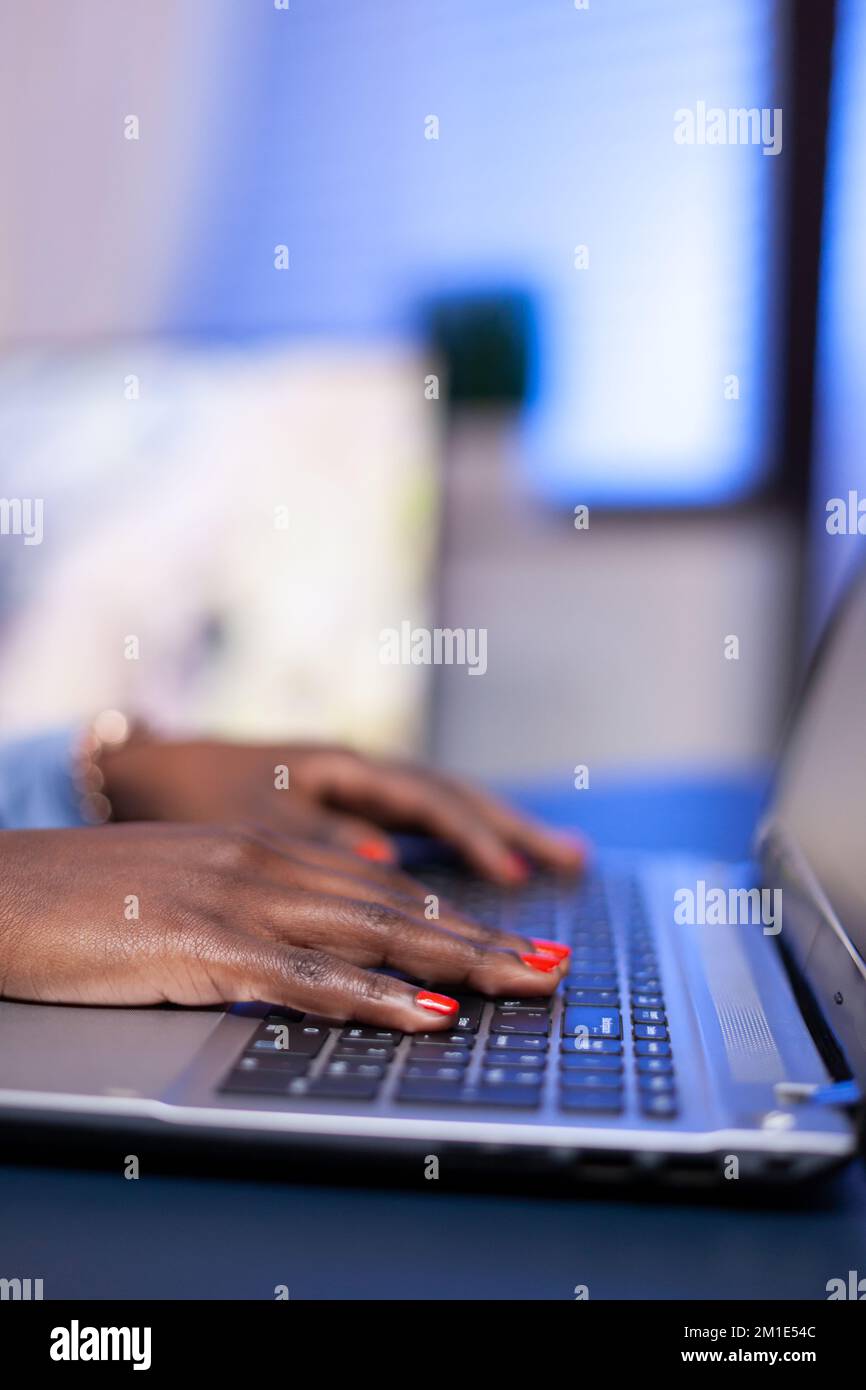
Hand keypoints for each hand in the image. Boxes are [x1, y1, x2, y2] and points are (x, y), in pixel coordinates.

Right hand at [0, 825, 569, 1025]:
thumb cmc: (82, 900)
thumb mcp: (184, 894)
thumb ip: (252, 914)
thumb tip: (311, 952)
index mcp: (264, 850)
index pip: (380, 886)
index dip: (452, 916)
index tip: (511, 940)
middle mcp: (266, 864)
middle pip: (396, 905)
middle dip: (482, 937)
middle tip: (553, 963)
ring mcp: (239, 899)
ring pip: (373, 931)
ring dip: (458, 961)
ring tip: (526, 981)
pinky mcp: (205, 942)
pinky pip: (308, 977)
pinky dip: (377, 999)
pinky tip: (428, 1017)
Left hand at [101, 740, 585, 883]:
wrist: (148, 767)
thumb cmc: (195, 794)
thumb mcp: (250, 821)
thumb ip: (317, 843)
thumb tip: (386, 866)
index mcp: (341, 765)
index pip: (426, 798)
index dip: (472, 836)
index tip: (514, 872)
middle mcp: (360, 772)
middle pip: (452, 796)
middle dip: (512, 828)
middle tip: (574, 857)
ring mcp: (358, 788)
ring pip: (441, 808)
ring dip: (496, 832)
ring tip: (556, 856)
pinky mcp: (347, 807)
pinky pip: (419, 823)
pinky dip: (457, 843)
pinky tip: (488, 861)